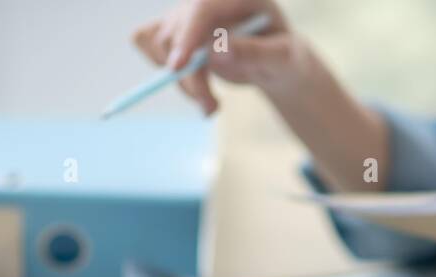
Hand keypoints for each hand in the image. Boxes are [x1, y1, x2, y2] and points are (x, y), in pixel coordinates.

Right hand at [131, 0, 302, 114]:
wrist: (275, 63)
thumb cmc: (284, 57)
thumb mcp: (282, 57)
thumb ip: (254, 52)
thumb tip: (218, 50)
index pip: (201, 9)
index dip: (187, 36)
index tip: (178, 67)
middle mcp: (206, 2)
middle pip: (176, 32)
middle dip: (189, 76)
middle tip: (212, 108)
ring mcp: (188, 17)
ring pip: (163, 46)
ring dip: (184, 83)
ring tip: (212, 106)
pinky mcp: (178, 34)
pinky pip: (150, 45)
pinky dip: (168, 72)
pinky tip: (195, 88)